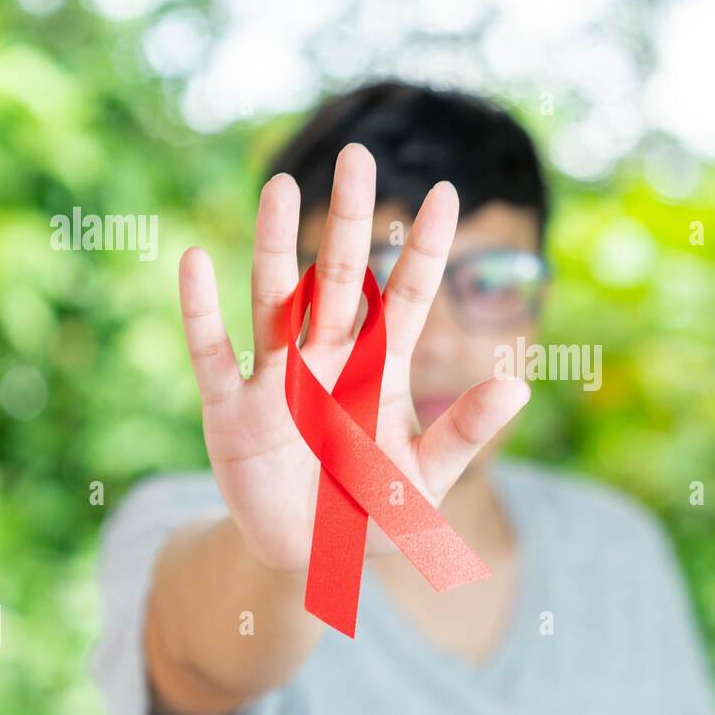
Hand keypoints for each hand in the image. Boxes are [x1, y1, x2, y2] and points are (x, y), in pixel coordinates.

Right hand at [177, 143, 530, 574]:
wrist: (312, 558)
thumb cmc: (374, 513)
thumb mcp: (428, 481)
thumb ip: (465, 433)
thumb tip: (519, 384)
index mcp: (379, 372)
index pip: (406, 297)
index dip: (424, 249)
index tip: (447, 192)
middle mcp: (328, 360)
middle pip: (340, 277)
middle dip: (350, 220)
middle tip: (358, 155)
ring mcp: (277, 381)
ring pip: (276, 299)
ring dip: (274, 245)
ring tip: (278, 183)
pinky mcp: (232, 413)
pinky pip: (213, 355)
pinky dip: (202, 313)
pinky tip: (195, 262)